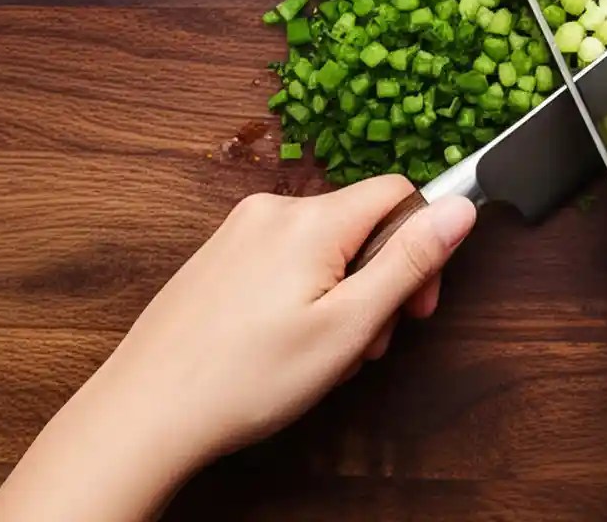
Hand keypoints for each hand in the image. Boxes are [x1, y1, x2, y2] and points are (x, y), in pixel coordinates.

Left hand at [0, 176, 475, 521]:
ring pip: (325, 246)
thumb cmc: (244, 379)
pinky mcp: (220, 257)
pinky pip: (286, 259)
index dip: (423, 246)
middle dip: (380, 280)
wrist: (145, 413)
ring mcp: (239, 232)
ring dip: (344, 295)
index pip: (399, 192)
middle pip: (362, 223)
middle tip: (369, 342)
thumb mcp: (349, 325)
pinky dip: (305, 296)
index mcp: (311, 221)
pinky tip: (289, 345)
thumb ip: (410, 261)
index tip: (417, 303)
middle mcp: (272, 212)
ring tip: (325, 354)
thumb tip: (461, 205)